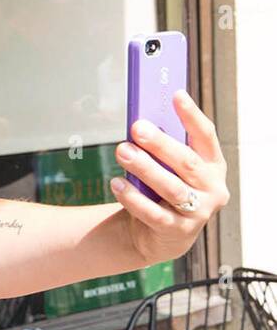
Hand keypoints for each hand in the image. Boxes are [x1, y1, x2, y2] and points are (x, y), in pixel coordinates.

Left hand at [111, 90, 229, 264]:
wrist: (160, 235)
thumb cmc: (163, 190)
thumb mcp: (168, 167)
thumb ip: (161, 148)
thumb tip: (141, 121)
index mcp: (212, 165)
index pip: (206, 136)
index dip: (191, 116)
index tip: (176, 94)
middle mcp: (211, 188)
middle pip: (187, 163)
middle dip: (161, 144)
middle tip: (137, 127)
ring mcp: (197, 212)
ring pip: (171, 188)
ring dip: (145, 168)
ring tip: (122, 151)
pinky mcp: (177, 231)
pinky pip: (153, 213)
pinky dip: (133, 198)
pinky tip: (117, 183)